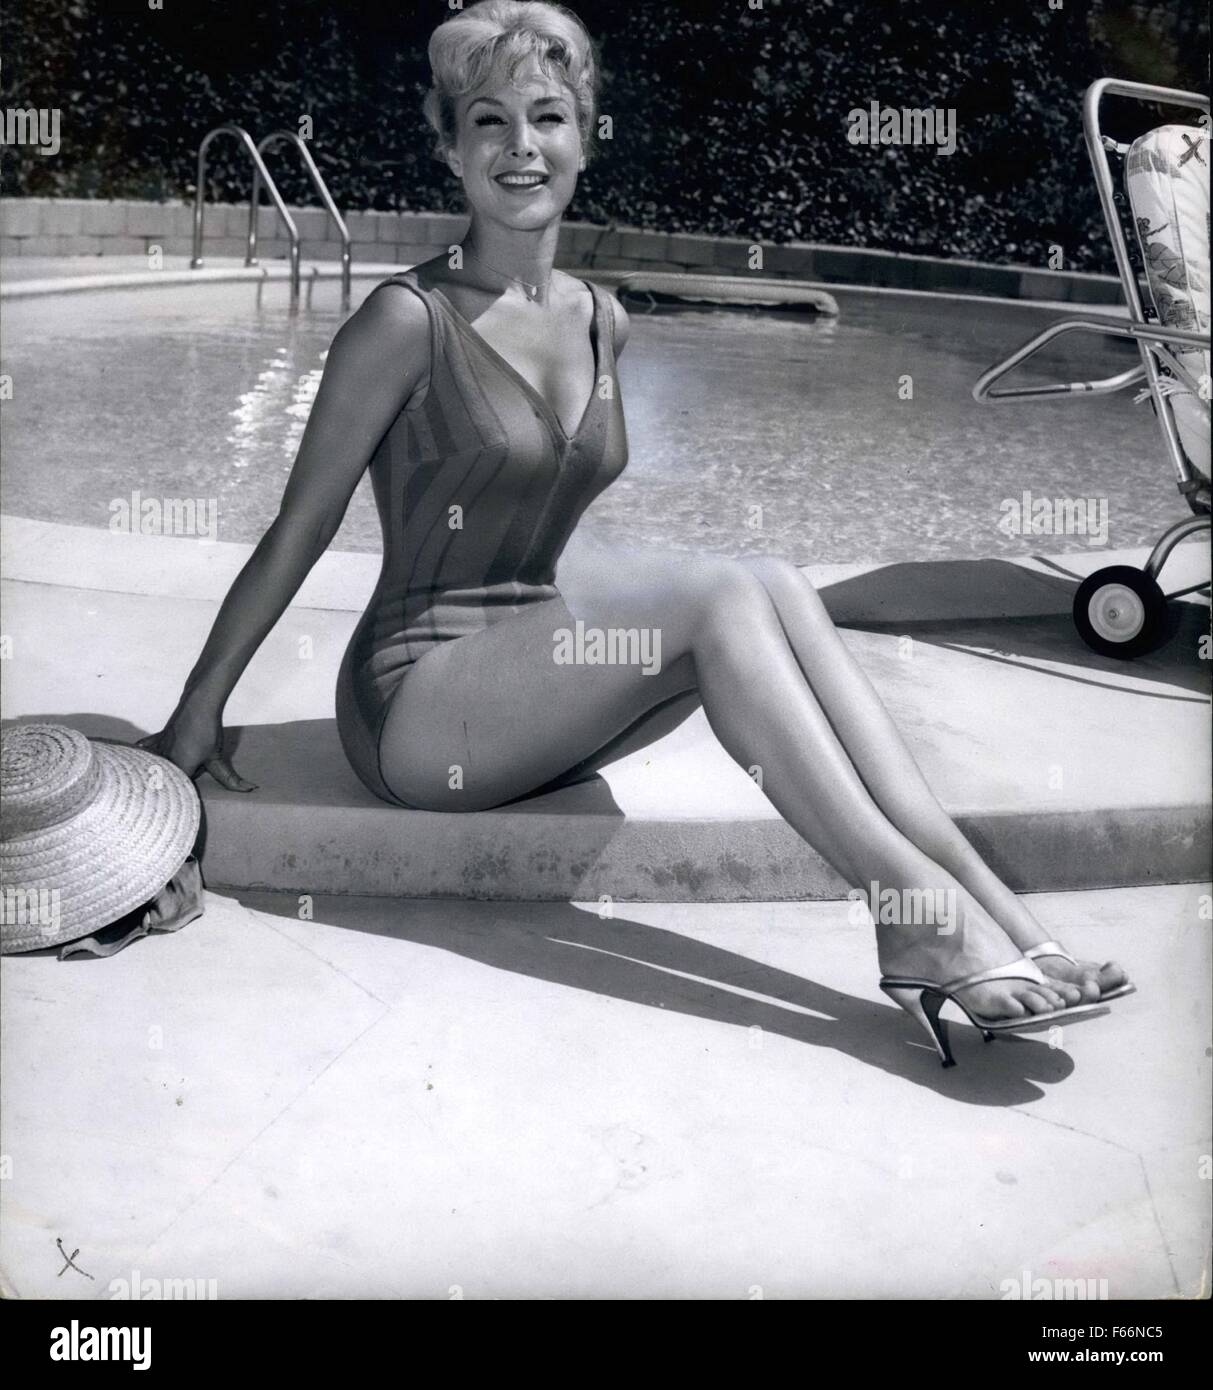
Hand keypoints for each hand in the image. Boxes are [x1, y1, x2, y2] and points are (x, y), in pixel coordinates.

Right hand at [136, 706, 258, 792]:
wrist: (199, 704)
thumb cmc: (208, 732)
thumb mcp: (218, 759)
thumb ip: (230, 778)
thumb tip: (250, 789)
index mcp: (179, 768)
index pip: (176, 790)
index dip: (179, 800)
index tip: (177, 811)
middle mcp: (164, 760)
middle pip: (162, 780)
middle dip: (165, 789)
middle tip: (162, 802)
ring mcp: (158, 748)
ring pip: (151, 766)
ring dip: (153, 774)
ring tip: (151, 784)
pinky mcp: (158, 738)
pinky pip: (145, 748)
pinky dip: (142, 753)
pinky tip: (137, 756)